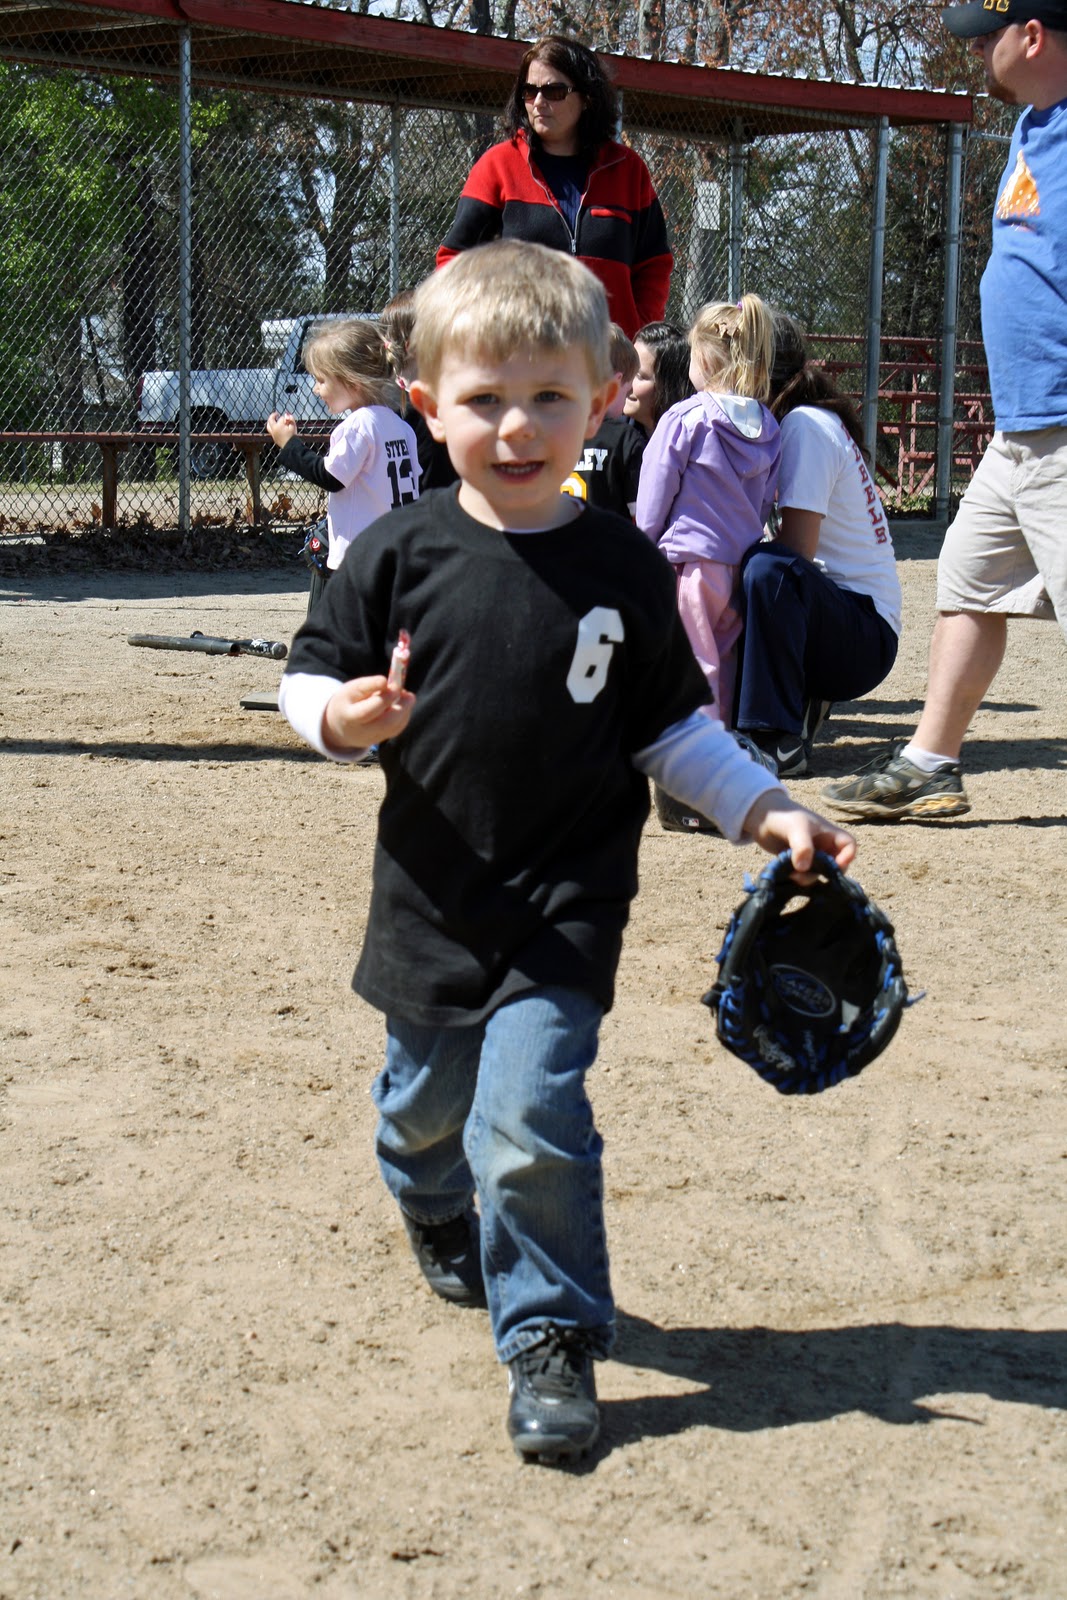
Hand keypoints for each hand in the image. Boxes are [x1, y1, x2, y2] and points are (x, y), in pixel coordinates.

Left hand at [266, 410, 297, 446]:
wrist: (290, 447)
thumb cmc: (292, 436)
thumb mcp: (293, 426)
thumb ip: (290, 418)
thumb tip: (286, 414)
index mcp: (278, 426)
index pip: (281, 418)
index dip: (285, 418)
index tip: (288, 419)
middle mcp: (273, 429)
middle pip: (270, 420)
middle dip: (273, 416)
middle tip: (276, 414)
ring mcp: (273, 434)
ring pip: (268, 426)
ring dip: (270, 422)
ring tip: (273, 420)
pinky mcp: (274, 438)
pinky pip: (270, 431)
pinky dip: (272, 427)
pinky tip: (276, 427)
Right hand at [322, 675, 413, 754]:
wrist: (340, 726)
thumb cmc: (348, 701)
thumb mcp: (352, 690)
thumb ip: (369, 686)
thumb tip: (389, 684)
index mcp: (349, 716)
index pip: (366, 710)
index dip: (382, 698)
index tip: (389, 683)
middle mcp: (360, 731)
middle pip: (384, 723)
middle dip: (400, 706)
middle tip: (407, 693)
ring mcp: (371, 738)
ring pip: (393, 727)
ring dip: (405, 710)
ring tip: (407, 696)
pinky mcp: (380, 740)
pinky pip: (396, 729)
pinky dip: (404, 715)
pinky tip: (403, 705)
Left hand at [741, 792, 855, 880]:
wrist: (762, 817)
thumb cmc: (785, 817)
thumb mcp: (796, 828)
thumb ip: (802, 847)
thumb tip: (804, 868)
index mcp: (830, 834)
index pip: (849, 846)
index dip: (847, 857)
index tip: (836, 864)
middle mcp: (824, 846)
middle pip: (835, 865)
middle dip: (824, 873)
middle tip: (808, 874)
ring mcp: (811, 856)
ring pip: (818, 873)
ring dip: (807, 877)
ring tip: (792, 874)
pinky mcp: (798, 864)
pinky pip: (804, 876)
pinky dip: (798, 878)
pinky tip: (787, 875)